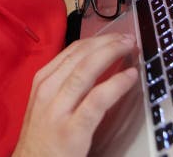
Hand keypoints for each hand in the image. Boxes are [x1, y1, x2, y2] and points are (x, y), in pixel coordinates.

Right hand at [12, 33, 138, 156]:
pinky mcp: (71, 130)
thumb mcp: (46, 103)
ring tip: (130, 48)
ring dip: (111, 54)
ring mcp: (58, 109)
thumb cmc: (42, 137)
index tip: (115, 35)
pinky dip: (116, 84)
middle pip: (81, 56)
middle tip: (128, 38)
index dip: (97, 39)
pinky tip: (130, 76)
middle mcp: (48, 90)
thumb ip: (65, 84)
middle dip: (107, 42)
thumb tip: (94, 63)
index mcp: (42, 81)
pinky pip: (97, 99)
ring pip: (86, 70)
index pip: (72, 50)